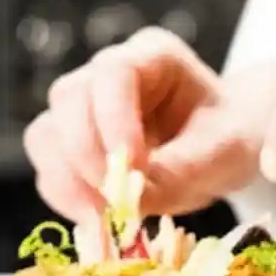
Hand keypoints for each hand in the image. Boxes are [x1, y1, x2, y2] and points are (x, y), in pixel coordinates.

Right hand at [24, 27, 275, 219]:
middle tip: (116, 200)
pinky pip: (49, 168)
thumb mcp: (225, 152)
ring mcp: (84, 107)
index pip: (114, 73)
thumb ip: (185, 169)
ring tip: (105, 217)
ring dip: (68, 181)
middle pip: (68, 98)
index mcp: (154, 56)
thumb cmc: (229, 137)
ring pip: (47, 133)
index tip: (132, 167)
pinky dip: (67, 197)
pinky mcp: (71, 145)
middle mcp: (108, 73)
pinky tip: (99, 219)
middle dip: (86, 154)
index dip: (113, 119)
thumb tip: (132, 197)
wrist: (222, 149)